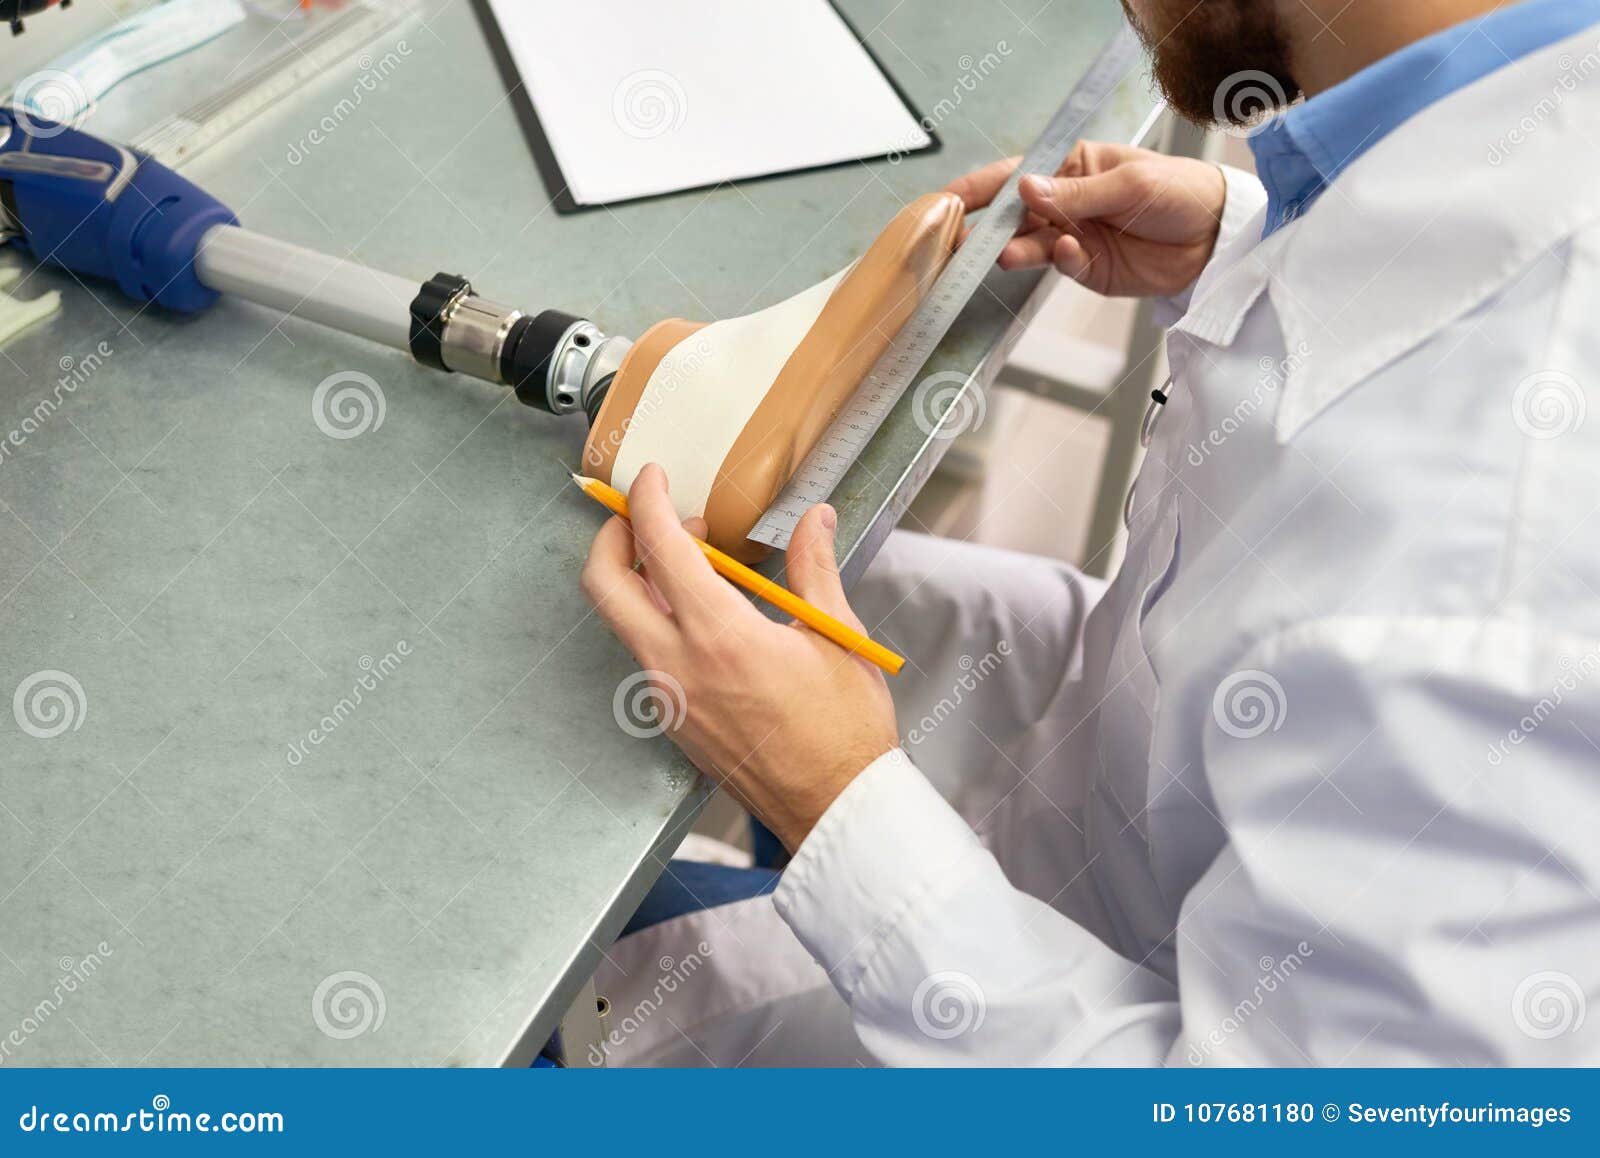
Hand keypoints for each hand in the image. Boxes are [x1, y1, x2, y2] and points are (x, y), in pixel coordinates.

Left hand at [580, 464, 898, 850]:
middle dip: (612, 538)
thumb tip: (815, 521)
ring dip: (642, 581)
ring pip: (626, 622)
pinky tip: (706, 616)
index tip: (652, 478)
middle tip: (643, 516)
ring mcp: (669, 698)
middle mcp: (678, 667)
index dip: (646, 501)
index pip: (659, 549)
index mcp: (720, 637)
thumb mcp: (837, 637)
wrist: (836, 809)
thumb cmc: (845, 731)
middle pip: (605, 586)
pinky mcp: (675, 722)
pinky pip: (649, 656)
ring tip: (694, 563)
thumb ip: (814, 570)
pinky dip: (661, 620)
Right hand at [944, 141, 1227, 296]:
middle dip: (986, 228)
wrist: (1220, 235)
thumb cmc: (1180, 190)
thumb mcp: (1130, 183)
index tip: (945, 199)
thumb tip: (1026, 187)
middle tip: (959, 241)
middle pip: (1015, 217)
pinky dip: (1060, 261)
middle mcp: (1067, 204)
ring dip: (1015, 250)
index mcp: (1073, 169)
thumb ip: (1076, 193)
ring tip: (1002, 255)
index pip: (1016, 176)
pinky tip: (1068, 253)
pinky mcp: (1090, 269)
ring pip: (1031, 246)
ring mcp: (1076, 238)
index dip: (979, 188)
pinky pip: (1062, 266)